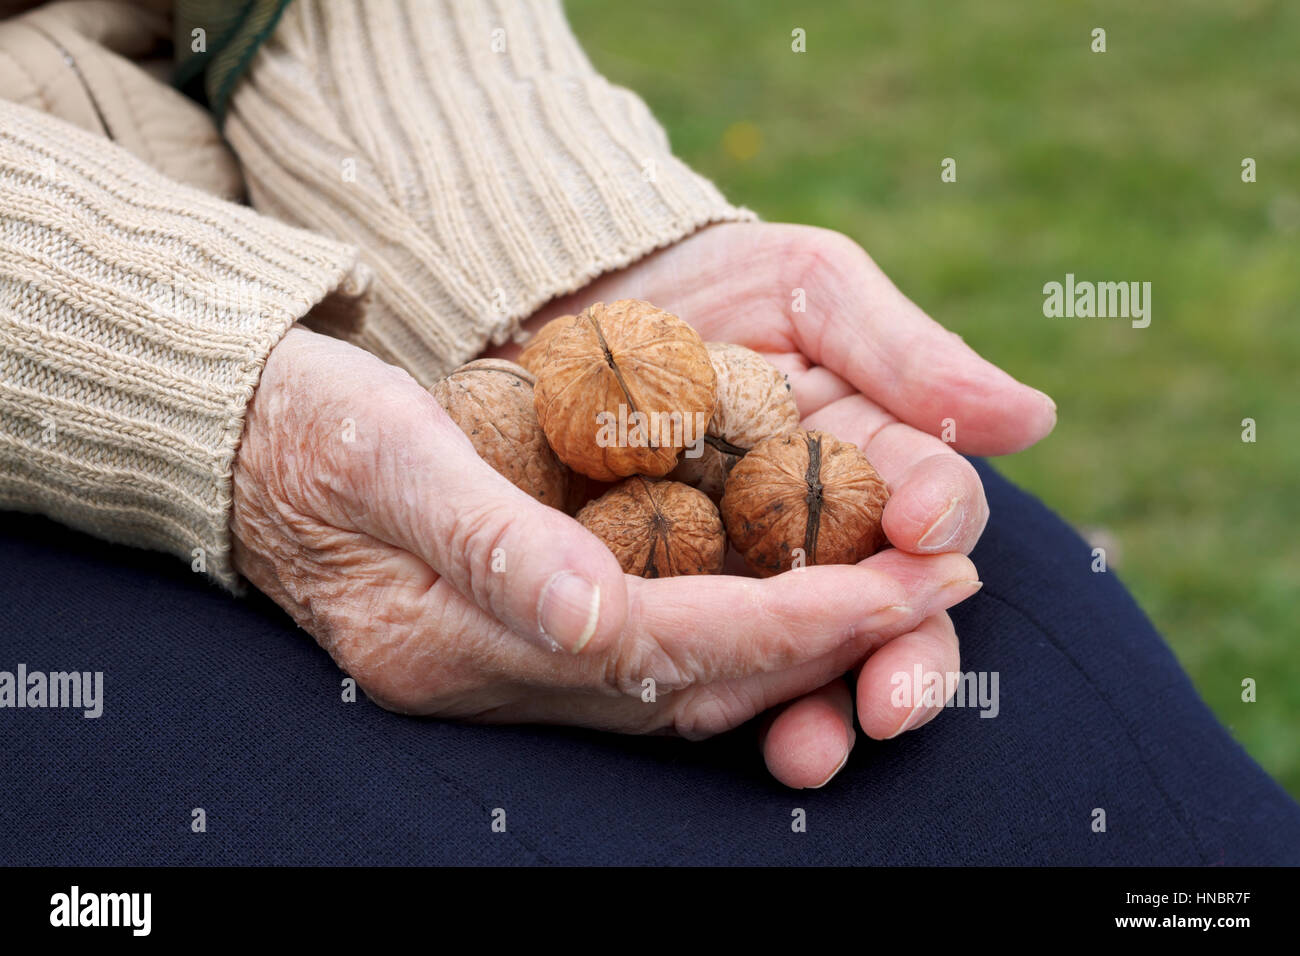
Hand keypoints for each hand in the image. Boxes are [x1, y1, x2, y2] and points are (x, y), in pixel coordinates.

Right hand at [232, 325, 980, 749]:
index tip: (901, 584)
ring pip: (685, 681)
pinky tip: (799, 586)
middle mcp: (492, 673)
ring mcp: (506, 666)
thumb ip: (486, 536)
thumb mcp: (384, 450)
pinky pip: (655, 657)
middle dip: (823, 639)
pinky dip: (738, 626)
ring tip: (900, 585)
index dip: (792, 622)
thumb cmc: (309, 430)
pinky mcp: (520, 640)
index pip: (666, 646)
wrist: (245, 446)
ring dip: (796, 638)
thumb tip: (593, 614)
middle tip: (940, 584)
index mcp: (455, 637)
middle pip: (692, 681)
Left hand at [490, 222, 1055, 785]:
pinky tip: (710, 723)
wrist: (576, 298)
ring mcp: (744, 578)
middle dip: (901, 664)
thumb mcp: (807, 289)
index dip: (938, 524)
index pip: (932, 510)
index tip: (921, 529)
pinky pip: (698, 661)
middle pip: (885, 616)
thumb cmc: (706, 278)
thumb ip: (906, 354)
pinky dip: (714, 696)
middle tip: (894, 703)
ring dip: (815, 711)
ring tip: (807, 753)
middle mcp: (821, 537)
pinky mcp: (663, 602)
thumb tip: (1032, 419)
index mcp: (873, 465)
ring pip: (802, 659)